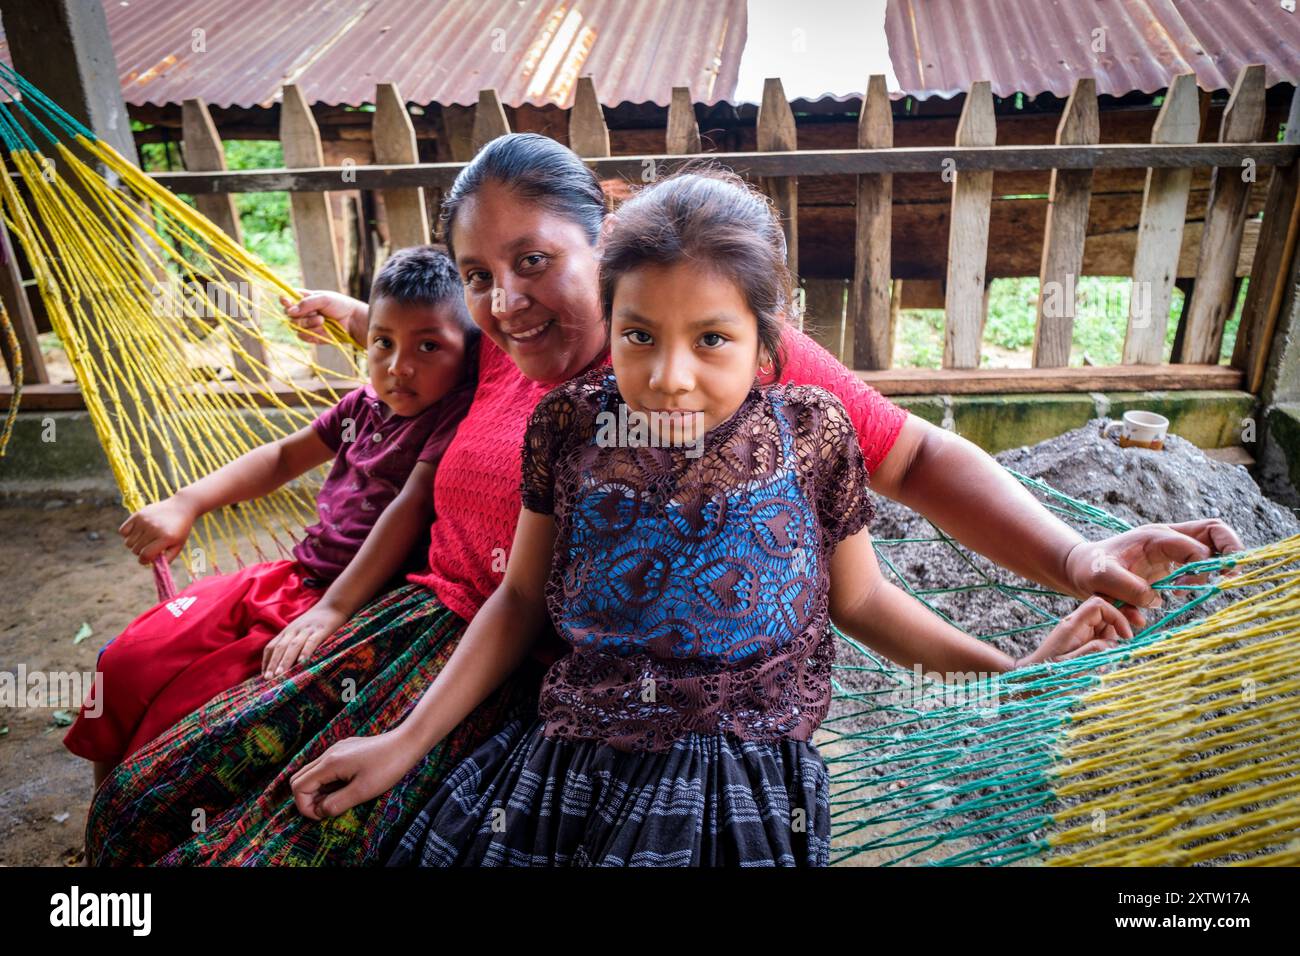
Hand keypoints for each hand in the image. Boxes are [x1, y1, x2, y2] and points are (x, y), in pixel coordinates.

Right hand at [118, 497, 196, 565]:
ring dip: (134, 545)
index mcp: (166, 538)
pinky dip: (127, 535)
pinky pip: (123, 531)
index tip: (147, 560)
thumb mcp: (178, 546)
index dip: (144, 561)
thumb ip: (167, 559)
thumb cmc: (179, 530)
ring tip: (144, 540)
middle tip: (149, 547)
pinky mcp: (137, 515)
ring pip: (128, 542)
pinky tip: (137, 533)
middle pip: (136, 550)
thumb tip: (152, 566)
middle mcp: (154, 529)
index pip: (146, 556)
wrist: (181, 507)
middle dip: (141, 552)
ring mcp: (144, 521)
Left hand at [262, 602, 347, 677]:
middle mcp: (294, 630)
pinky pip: (312, 641)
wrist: (333, 605)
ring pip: (293, 646)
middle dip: (273, 664)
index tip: (264, 676)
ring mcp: (307, 630)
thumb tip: (283, 664)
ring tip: (280, 674)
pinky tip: (302, 662)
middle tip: (268, 679)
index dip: (266, 661)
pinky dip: (306, 651)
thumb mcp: (299, 630)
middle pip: (280, 648)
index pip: (271, 647)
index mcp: (287, 632)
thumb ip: (291, 643)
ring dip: (285, 660)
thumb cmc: (315, 622)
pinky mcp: (321, 630)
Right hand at [280, 290, 366, 347]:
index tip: (286, 301)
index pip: (286, 299)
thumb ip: (306, 303)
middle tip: (316, 313)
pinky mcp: (311, 336)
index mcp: (303, 299)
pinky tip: (323, 329)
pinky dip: (312, 333)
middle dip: (301, 315)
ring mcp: (306, 324)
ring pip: (295, 326)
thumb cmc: (340, 305)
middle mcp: (302, 311)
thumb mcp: (324, 299)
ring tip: (322, 320)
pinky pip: (303, 336)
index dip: (284, 300)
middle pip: (288, 314)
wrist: (353, 321)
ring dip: (308, 323)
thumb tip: (290, 311)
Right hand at [290, 731, 422, 819]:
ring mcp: (337, 749)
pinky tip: (347, 786)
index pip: (298, 787)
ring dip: (318, 790)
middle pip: (300, 778)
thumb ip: (337, 803)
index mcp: (329, 763)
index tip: (323, 815)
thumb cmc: (388, 766)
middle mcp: (328, 753)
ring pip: (313, 772)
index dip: (305, 806)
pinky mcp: (346, 750)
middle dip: (307, 799)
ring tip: (339, 800)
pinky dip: (328, 781)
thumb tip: (319, 811)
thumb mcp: (362, 791)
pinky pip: (326, 767)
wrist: (407, 742)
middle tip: (327, 809)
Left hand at [1017, 595, 1134, 667]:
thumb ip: (1092, 651)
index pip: (1099, 605)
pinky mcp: (1079, 641)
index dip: (1117, 615)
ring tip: (1107, 659)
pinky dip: (1106, 648)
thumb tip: (1112, 643)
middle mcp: (1075, 624)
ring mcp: (1078, 632)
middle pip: (1105, 612)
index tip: (1127, 637)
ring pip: (1105, 625)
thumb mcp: (1071, 665)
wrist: (1030, 680)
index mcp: (1072, 625)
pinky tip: (1101, 663)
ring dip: (1113, 640)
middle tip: (1127, 642)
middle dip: (1120, 624)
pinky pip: (1099, 637)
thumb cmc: (1047, 675)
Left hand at [1063, 518, 1244, 630]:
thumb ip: (1127, 588)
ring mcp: (1171, 548)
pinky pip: (1201, 558)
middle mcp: (1167, 538)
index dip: (1201, 567)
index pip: (1193, 544)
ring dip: (1221, 560)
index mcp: (1154, 538)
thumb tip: (1157, 599)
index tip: (1188, 589)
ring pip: (1212, 541)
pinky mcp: (1171, 561)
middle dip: (1230, 548)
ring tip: (1215, 583)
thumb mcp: (1100, 579)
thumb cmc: (1089, 570)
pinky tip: (1186, 591)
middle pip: (1213, 529)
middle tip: (1231, 574)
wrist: (1081, 569)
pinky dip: (1207, 572)